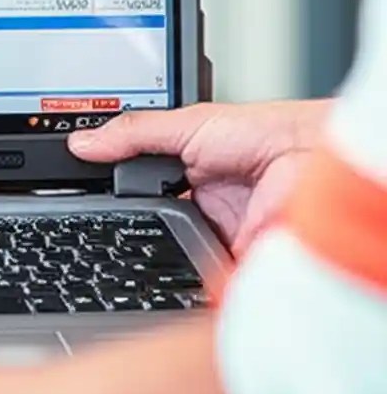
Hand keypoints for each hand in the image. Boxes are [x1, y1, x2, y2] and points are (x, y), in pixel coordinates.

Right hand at [68, 100, 329, 254]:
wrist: (312, 156)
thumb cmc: (268, 132)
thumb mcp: (187, 124)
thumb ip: (132, 134)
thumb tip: (83, 142)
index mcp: (185, 171)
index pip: (136, 189)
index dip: (112, 192)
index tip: (82, 190)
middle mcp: (198, 205)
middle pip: (146, 223)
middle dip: (129, 220)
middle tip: (118, 206)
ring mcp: (212, 233)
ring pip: (166, 250)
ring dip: (158, 239)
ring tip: (154, 220)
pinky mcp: (226, 259)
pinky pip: (193, 269)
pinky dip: (183, 264)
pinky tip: (177, 246)